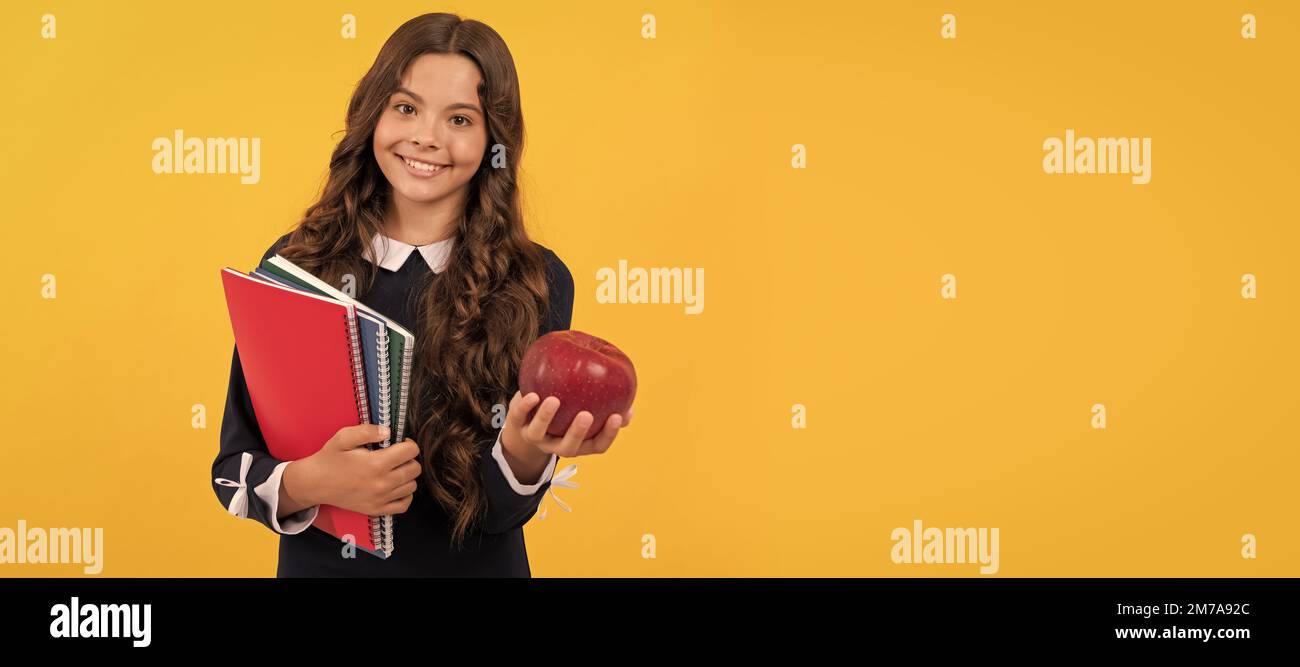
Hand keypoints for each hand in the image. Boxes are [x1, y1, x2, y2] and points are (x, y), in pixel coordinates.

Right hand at [298, 424, 421, 515]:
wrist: (314, 484)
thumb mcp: (343, 437)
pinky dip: (404, 495)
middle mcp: (382, 483)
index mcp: (376, 464)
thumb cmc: (329, 459)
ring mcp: (380, 499)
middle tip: (396, 456)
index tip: (399, 443)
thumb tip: (388, 432)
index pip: (411, 451)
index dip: (407, 443)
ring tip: (394, 470)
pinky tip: (395, 486)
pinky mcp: (376, 510)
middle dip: (409, 459)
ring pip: (412, 486)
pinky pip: (404, 505)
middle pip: (415, 469)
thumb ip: (367, 431)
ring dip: (407, 476)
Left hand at [500, 391, 633, 457]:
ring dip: (546, 418)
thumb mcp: (587, 408)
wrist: (530, 415)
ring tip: (554, 401)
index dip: (608, 435)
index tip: (616, 417)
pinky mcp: (517, 424)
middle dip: (577, 433)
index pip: (597, 446)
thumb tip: (630, 408)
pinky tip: (532, 394)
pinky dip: (524, 407)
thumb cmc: (568, 408)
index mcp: (578, 442)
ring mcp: (536, 436)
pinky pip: (518, 417)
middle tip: (586, 415)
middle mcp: (557, 444)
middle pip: (568, 448)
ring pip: (539, 434)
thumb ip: (608, 406)